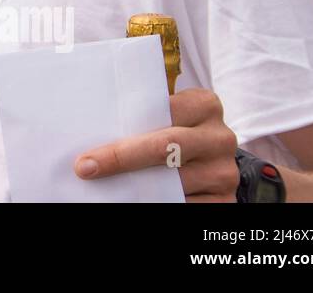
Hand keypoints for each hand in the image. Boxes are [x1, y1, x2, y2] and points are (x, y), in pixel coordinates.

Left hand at [74, 87, 239, 201]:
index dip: (122, 136)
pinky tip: (135, 202)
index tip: (86, 155)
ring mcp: (224, 172)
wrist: (210, 157)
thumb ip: (141, 115)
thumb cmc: (174, 131)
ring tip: (107, 189)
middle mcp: (219, 138)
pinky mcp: (226, 201)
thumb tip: (89, 132)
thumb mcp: (166, 114)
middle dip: (120, 160)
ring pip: (173, 182)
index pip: (160, 113)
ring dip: (136, 187)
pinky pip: (188, 206)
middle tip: (86, 169)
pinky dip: (159, 204)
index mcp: (204, 105)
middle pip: (165, 148)